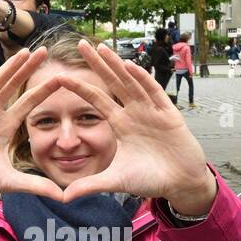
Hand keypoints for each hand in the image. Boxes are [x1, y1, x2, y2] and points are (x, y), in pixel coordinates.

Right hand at [0, 48, 64, 203]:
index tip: (62, 78)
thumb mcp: (9, 182)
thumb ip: (35, 185)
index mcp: (5, 127)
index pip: (28, 104)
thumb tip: (63, 196)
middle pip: (13, 87)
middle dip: (28, 69)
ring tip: (23, 52)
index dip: (43, 91)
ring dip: (7, 68)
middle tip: (45, 50)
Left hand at [56, 41, 215, 210]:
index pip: (97, 100)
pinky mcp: (168, 115)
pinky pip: (154, 93)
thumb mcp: (116, 181)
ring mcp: (152, 111)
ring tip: (101, 48)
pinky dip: (143, 80)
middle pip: (113, 83)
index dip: (80, 88)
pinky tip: (130, 66)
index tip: (61, 75)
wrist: (180, 184)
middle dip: (98, 64)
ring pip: (131, 82)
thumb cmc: (150, 180)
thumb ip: (90, 185)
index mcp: (120, 124)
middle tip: (81, 44)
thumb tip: (63, 197)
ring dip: (117, 65)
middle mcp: (134, 112)